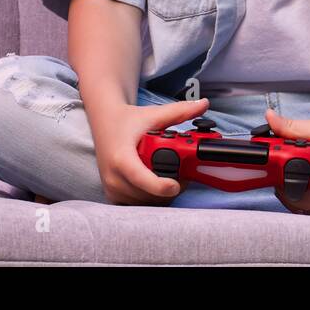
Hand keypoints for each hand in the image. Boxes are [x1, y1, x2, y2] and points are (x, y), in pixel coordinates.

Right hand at [90, 97, 211, 204]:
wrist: (105, 123)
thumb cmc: (128, 120)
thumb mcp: (154, 114)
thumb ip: (180, 111)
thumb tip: (204, 104)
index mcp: (121, 157)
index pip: (139, 177)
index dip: (159, 185)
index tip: (176, 185)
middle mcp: (113, 176)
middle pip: (147, 193)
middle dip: (169, 188)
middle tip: (185, 176)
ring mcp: (112, 188)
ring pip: (144, 202)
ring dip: (161, 196)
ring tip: (173, 179)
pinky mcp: (112, 195)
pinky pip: (137, 205)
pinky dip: (151, 198)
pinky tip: (158, 186)